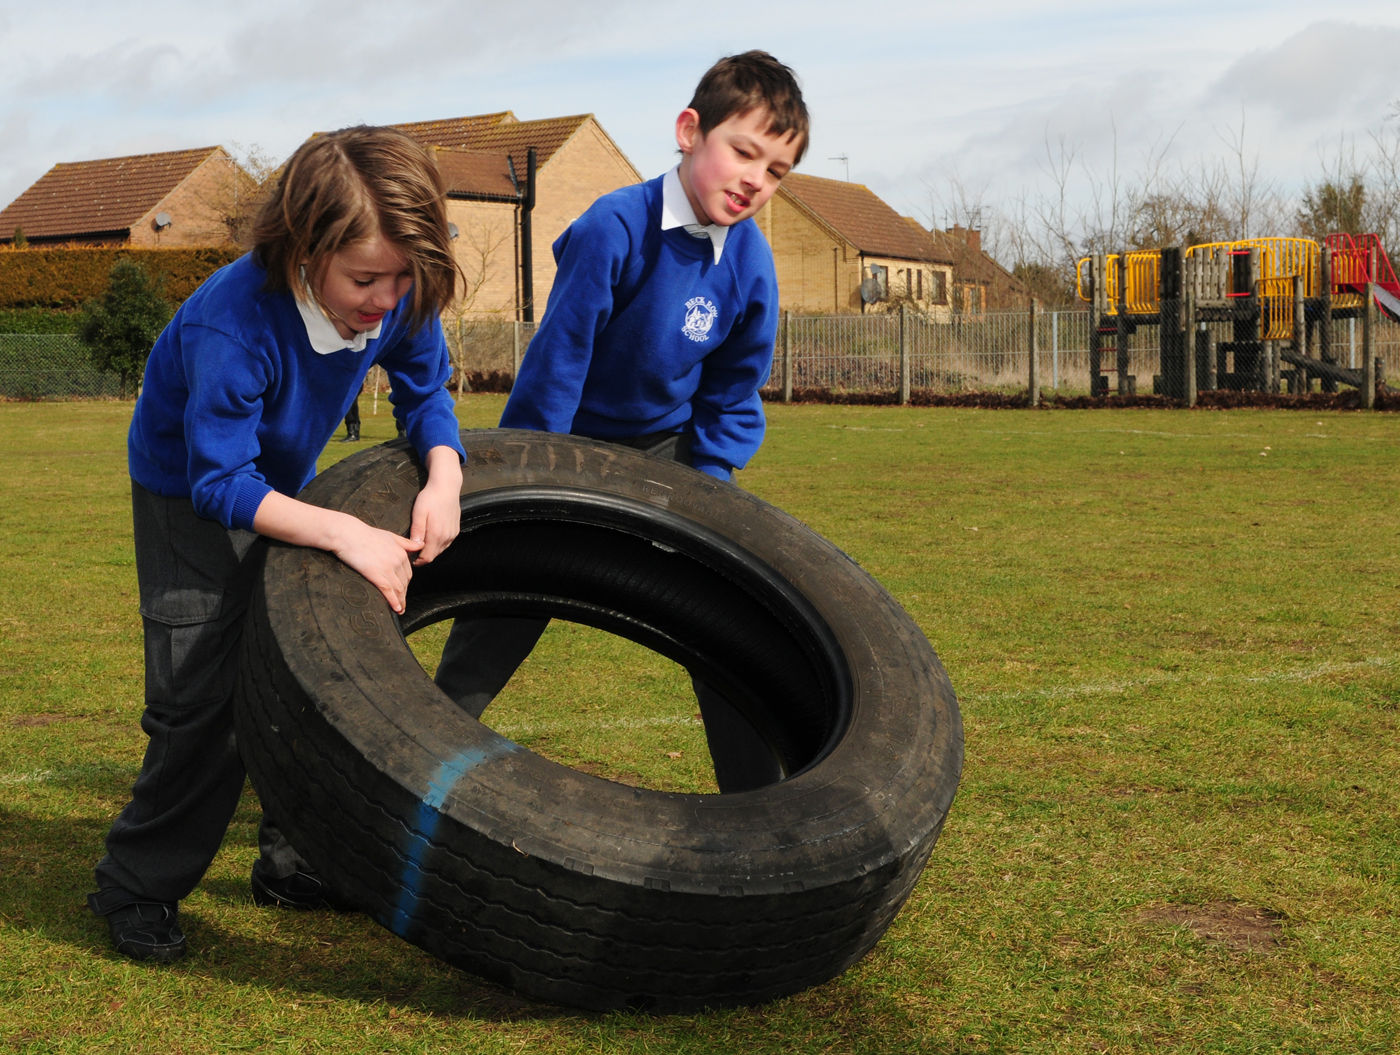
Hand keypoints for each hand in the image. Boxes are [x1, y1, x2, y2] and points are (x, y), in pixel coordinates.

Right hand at [329, 518, 419, 612]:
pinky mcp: (376, 574)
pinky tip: (396, 608)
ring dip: (400, 602)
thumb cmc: (366, 534)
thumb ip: (406, 543)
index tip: (403, 592)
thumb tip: (422, 545)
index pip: (408, 573)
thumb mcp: (390, 536)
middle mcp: (397, 561)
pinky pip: (388, 590)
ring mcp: (387, 568)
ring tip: (400, 610)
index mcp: (401, 553)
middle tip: (401, 604)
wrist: (348, 534)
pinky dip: (394, 601)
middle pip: (404, 583)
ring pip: (398, 589)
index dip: (406, 585)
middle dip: (404, 595)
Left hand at [408, 445, 462, 565]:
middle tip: (413, 550)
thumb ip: (417, 531)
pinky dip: (439, 544)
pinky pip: (446, 543)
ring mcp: (452, 534)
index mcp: (436, 534)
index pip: (427, 558)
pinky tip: (431, 536)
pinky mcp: (456, 530)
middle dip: (424, 556)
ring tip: (421, 544)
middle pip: (434, 555)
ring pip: (441, 550)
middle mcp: (446, 537)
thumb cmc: (430, 498)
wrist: (447, 487)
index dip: (418, 561)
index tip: (410, 558)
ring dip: (431, 550)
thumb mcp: (419, 512)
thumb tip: (415, 546)